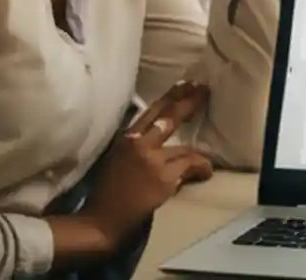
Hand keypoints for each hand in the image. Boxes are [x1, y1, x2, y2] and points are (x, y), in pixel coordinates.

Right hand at [79, 82, 213, 247]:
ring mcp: (152, 159)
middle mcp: (138, 143)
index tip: (185, 84)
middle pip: (169, 117)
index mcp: (124, 138)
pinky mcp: (164, 176)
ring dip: (192, 157)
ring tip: (202, 165)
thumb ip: (134, 146)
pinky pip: (190, 165)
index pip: (151, 111)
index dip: (171, 96)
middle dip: (188, 102)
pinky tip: (205, 173)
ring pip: (183, 149)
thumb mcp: (115, 159)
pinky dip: (200, 169)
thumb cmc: (105, 193)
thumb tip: (157, 137)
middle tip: (203, 89)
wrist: (100, 220)